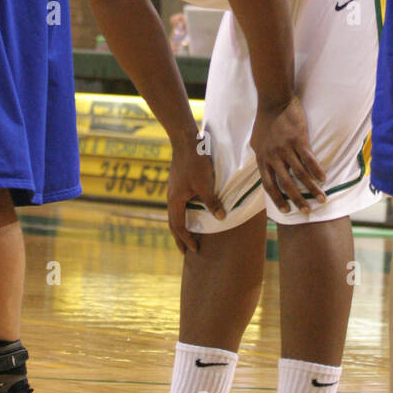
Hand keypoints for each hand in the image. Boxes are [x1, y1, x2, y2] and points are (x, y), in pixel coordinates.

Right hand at [167, 133, 225, 254]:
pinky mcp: (177, 183)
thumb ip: (211, 202)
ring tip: (186, 235)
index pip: (179, 227)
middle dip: (179, 238)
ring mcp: (173, 191)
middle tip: (184, 251)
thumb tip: (221, 218)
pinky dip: (181, 215)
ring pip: (173, 214)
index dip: (186, 240)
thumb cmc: (195, 163)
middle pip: (172, 224)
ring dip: (179, 227)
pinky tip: (189, 213)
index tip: (195, 249)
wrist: (185, 141)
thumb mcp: (205, 184)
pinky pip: (177, 205)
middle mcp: (171, 198)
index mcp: (175, 202)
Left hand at [250, 94, 324, 215]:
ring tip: (321, 199)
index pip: (269, 185)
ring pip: (300, 174)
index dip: (278, 199)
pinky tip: (324, 179)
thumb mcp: (256, 141)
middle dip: (297, 199)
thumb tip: (263, 167)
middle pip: (286, 184)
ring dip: (312, 188)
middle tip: (307, 211)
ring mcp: (286, 148)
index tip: (286, 210)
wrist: (274, 100)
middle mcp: (273, 156)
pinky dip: (317, 171)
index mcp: (262, 158)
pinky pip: (309, 160)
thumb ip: (261, 155)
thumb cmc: (265, 120)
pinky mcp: (298, 139)